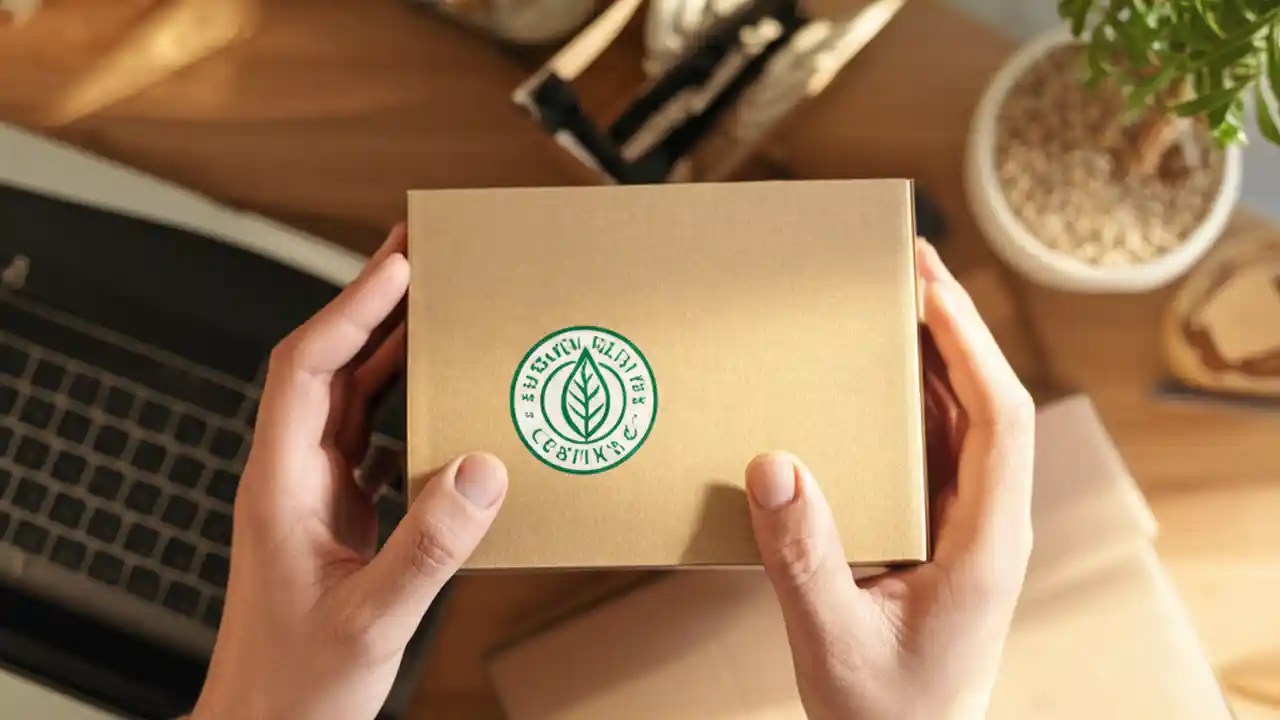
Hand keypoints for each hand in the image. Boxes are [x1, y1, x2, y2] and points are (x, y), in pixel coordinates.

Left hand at [191, 227, 507, 719]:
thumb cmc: (295, 686)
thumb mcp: (371, 618)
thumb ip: (428, 546)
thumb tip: (481, 469)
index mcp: (281, 486)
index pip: (307, 368)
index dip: (351, 309)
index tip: (398, 266)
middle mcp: (291, 478)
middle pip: (326, 366)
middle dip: (370, 304)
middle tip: (417, 254)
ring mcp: (310, 498)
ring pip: (347, 401)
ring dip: (386, 351)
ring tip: (431, 306)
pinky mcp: (334, 520)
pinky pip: (368, 442)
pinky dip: (403, 409)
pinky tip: (438, 404)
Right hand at [745, 239, 1033, 719]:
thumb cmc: (884, 715)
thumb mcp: (831, 640)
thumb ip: (803, 558)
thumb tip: (773, 463)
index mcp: (984, 544)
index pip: (998, 420)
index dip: (969, 346)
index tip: (930, 287)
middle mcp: (986, 524)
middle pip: (985, 402)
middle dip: (952, 328)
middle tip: (908, 262)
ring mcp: (967, 527)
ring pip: (962, 421)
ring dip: (934, 357)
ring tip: (892, 300)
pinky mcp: (940, 533)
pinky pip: (934, 450)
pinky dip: (911, 401)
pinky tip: (875, 379)